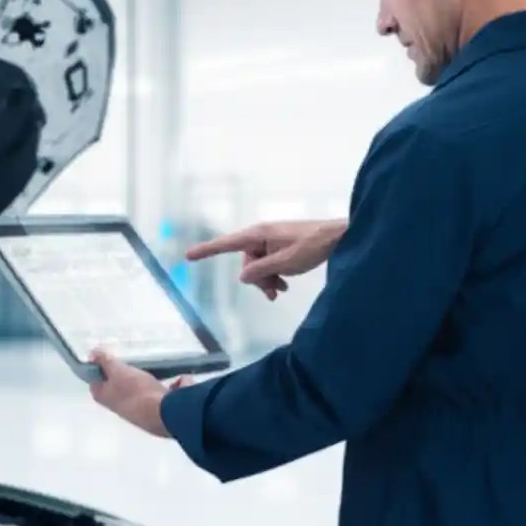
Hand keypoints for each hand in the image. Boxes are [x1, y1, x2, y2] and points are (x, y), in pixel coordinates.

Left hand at [88, 350, 193, 437]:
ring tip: (159, 369)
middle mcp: (121, 407)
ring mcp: (141, 411)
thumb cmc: (136, 391)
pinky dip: (174, 388)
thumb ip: (105, 361)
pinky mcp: (160, 412)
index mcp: (106, 397)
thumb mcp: (117, 370)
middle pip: (121, 385)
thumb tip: (92, 353)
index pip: (96, 382)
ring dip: (153, 380)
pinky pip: (167, 395)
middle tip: (134, 361)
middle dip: (129, 373)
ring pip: (145, 391)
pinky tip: (181, 380)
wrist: (164, 415)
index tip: (108, 356)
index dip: (99, 369)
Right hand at [185, 219, 347, 299]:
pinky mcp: (280, 246)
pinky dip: (274, 274)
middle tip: (274, 291)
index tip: (188, 256)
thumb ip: (261, 270)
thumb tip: (242, 277)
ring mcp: (271, 240)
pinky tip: (285, 285)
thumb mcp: (286, 262)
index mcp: (259, 234)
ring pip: (257, 265)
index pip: (226, 244)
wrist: (338, 237)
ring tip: (281, 290)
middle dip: (256, 279)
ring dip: (266, 279)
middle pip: (246, 262)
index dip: (207, 251)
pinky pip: (268, 263)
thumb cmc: (313, 246)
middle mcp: (261, 235)